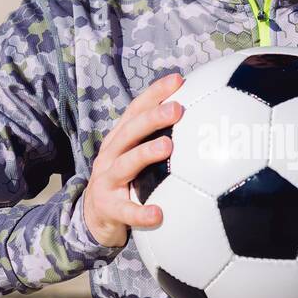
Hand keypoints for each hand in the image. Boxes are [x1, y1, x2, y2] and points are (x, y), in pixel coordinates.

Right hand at [82, 71, 184, 248]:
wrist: (94, 218)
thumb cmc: (125, 182)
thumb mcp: (136, 159)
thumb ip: (160, 141)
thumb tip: (203, 122)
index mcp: (120, 140)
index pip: (136, 110)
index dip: (155, 93)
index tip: (178, 80)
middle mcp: (110, 155)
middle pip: (130, 131)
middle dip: (152, 117)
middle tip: (177, 109)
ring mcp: (106, 180)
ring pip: (125, 164)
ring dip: (145, 153)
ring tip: (167, 146)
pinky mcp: (108, 208)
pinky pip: (126, 211)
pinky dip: (141, 213)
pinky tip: (158, 214)